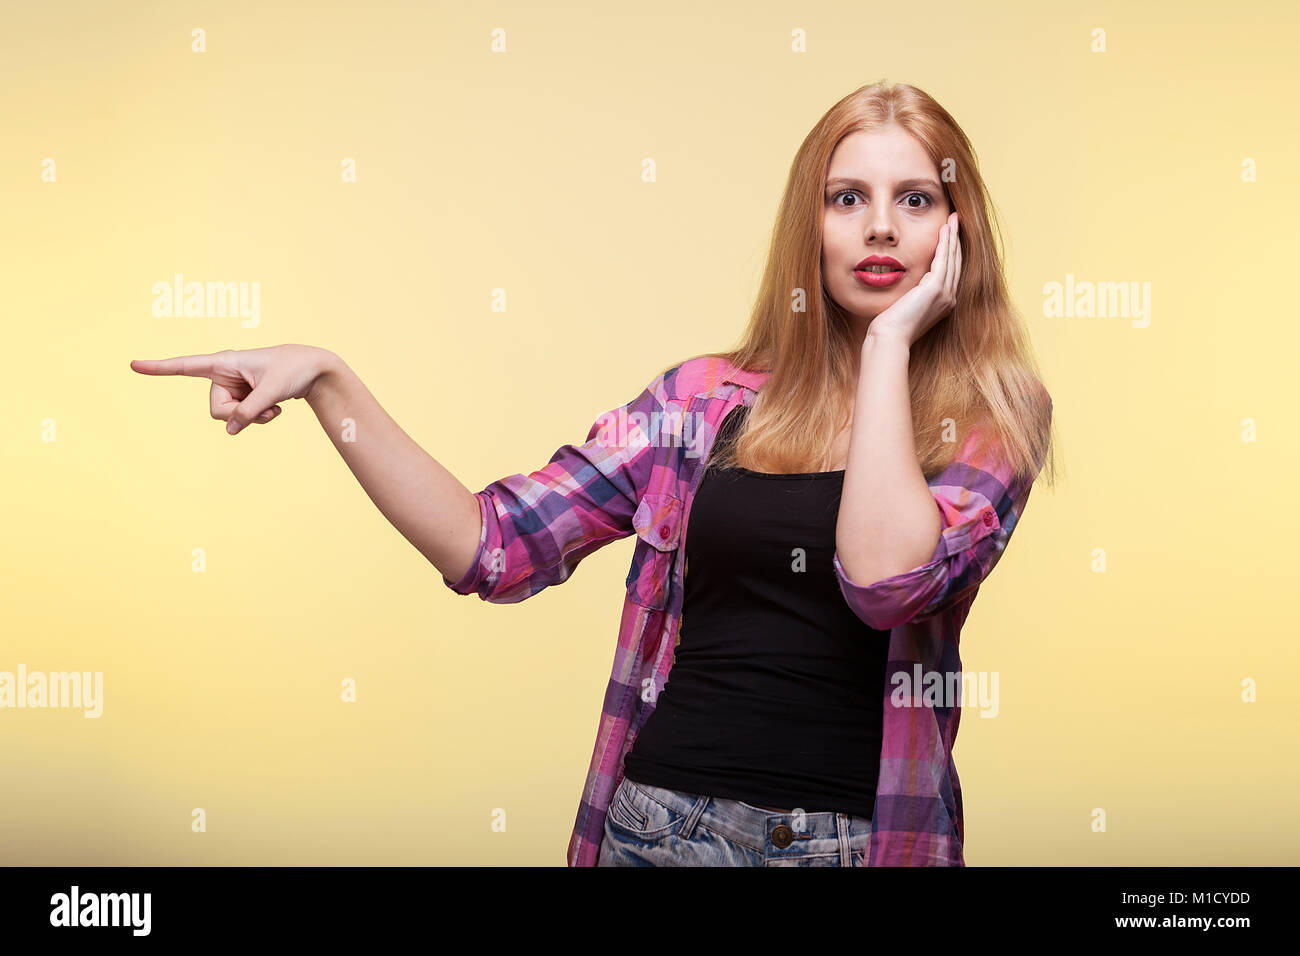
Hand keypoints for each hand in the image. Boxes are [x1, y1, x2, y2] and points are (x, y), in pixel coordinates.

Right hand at [129, 344, 335, 433]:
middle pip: (217, 410)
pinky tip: (276, 407)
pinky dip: (259, 418)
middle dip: (240, 415)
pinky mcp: (242, 397)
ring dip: (254, 418)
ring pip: (229, 418)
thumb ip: (249, 411)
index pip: (185, 365)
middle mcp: (223, 374)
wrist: (313, 368)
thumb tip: (230, 430)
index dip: (159, 368)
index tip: (133, 364)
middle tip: (266, 404)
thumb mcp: (272, 392)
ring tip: (275, 405)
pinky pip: (241, 418)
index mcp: (224, 362)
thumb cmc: (293, 370)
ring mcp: (233, 387)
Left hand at [866, 211, 960, 347]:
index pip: (951, 270)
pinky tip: (945, 229)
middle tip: (956, 219)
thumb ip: (913, 292)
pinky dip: (945, 243)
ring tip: (953, 218)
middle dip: (956, 239)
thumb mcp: (906, 305)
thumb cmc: (891, 325)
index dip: (952, 250)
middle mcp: (949, 298)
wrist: (889, 337)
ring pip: (952, 258)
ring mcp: (945, 294)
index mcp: (944, 302)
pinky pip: (943, 260)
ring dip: (953, 236)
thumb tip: (909, 283)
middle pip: (956, 261)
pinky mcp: (936, 289)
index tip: (950, 232)